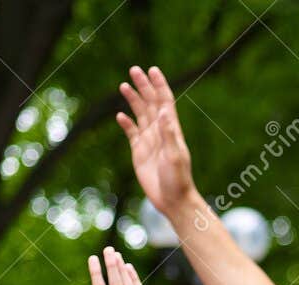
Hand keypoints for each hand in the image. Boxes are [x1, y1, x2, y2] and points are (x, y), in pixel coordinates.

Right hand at [117, 65, 196, 214]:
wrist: (173, 201)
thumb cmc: (178, 180)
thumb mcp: (174, 156)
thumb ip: (169, 134)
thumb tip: (164, 112)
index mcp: (171, 130)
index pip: (165, 102)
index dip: (160, 86)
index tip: (153, 70)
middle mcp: (160, 132)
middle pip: (151, 104)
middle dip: (144, 86)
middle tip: (134, 69)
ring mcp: (150, 141)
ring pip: (140, 115)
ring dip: (133, 100)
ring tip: (124, 85)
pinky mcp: (140, 152)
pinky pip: (132, 133)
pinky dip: (126, 123)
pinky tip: (120, 115)